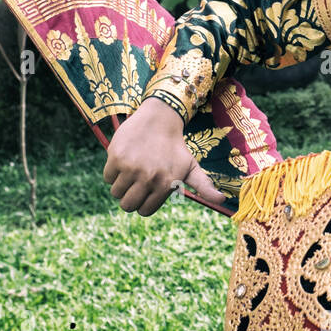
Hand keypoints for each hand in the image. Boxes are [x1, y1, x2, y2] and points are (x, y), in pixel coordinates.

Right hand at [103, 98, 227, 215]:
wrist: (160, 119)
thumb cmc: (175, 147)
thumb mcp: (191, 166)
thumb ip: (203, 186)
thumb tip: (223, 200)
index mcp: (166, 184)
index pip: (144, 211)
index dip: (143, 203)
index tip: (146, 192)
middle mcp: (148, 177)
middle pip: (127, 205)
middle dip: (130, 198)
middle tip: (137, 182)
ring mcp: (131, 167)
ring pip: (116, 193)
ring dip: (121, 185)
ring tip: (132, 170)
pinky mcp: (116, 157)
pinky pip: (107, 177)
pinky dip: (112, 172)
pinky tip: (125, 160)